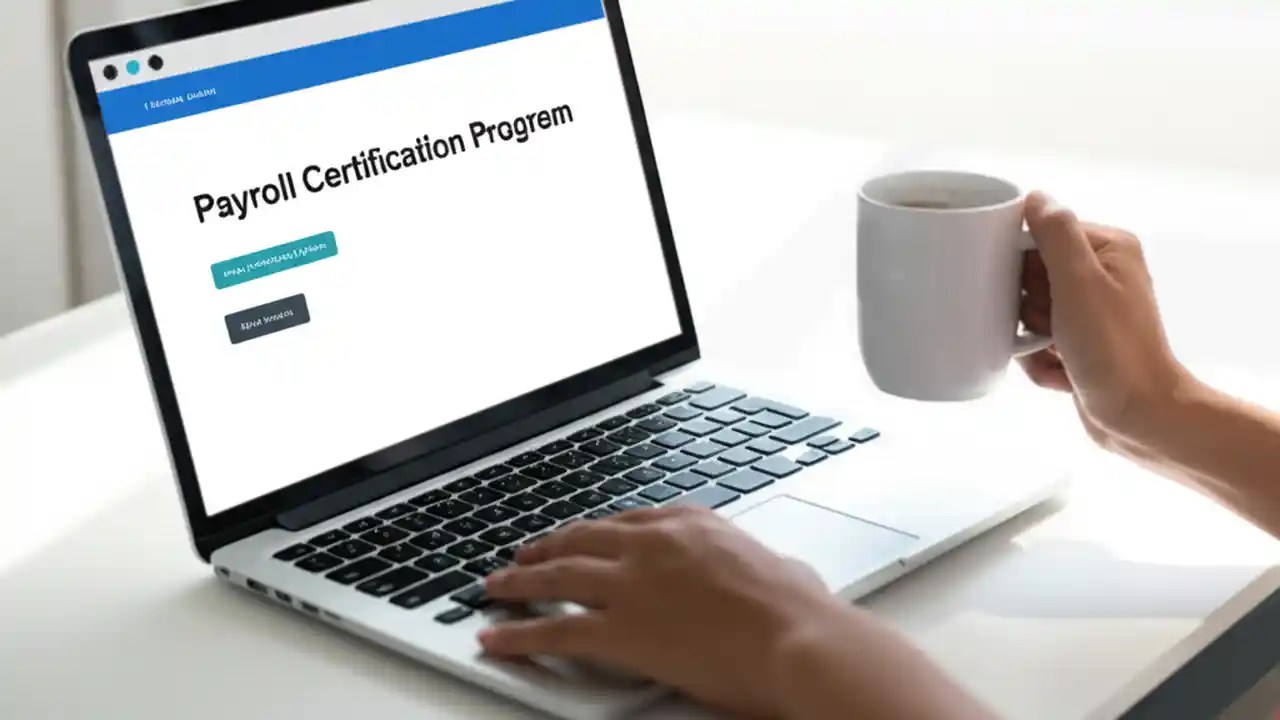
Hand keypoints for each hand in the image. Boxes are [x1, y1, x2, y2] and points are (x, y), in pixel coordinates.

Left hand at [479, 506, 849, 717]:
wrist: (797, 640)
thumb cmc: (801, 613)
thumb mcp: (786, 570)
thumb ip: (765, 566)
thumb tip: (786, 574)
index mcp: (691, 524)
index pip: (628, 521)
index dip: (595, 532)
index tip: (580, 538)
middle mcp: (652, 544)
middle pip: (583, 539)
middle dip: (548, 547)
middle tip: (525, 556)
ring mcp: (631, 583)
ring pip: (557, 575)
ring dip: (519, 582)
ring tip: (494, 588)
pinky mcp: (619, 628)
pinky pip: (553, 627)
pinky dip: (517, 634)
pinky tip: (495, 638)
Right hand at [1020, 191, 1189, 450]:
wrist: (1138, 416)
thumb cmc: (1113, 350)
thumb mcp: (1080, 283)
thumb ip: (1055, 234)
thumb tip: (1034, 197)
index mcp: (1107, 248)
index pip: (1041, 236)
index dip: (1024, 265)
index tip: (1034, 292)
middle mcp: (1100, 275)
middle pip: (1029, 275)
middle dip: (1026, 308)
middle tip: (1048, 327)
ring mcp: (1088, 312)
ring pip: (1026, 312)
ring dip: (1030, 339)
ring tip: (1056, 353)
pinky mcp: (1078, 344)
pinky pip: (1034, 343)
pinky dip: (1039, 361)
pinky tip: (1060, 372)